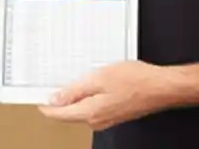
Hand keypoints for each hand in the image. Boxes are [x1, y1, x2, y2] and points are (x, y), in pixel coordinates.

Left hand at [38, 61, 174, 131]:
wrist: (161, 87)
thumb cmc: (136, 80)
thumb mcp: (98, 78)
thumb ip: (74, 91)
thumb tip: (54, 100)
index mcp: (90, 113)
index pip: (57, 114)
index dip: (44, 104)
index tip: (37, 94)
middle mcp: (96, 120)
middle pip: (68, 112)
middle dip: (59, 97)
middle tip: (55, 79)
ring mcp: (106, 119)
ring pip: (81, 109)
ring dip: (75, 95)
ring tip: (78, 76)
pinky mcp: (113, 114)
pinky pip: (93, 106)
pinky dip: (88, 95)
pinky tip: (94, 82)